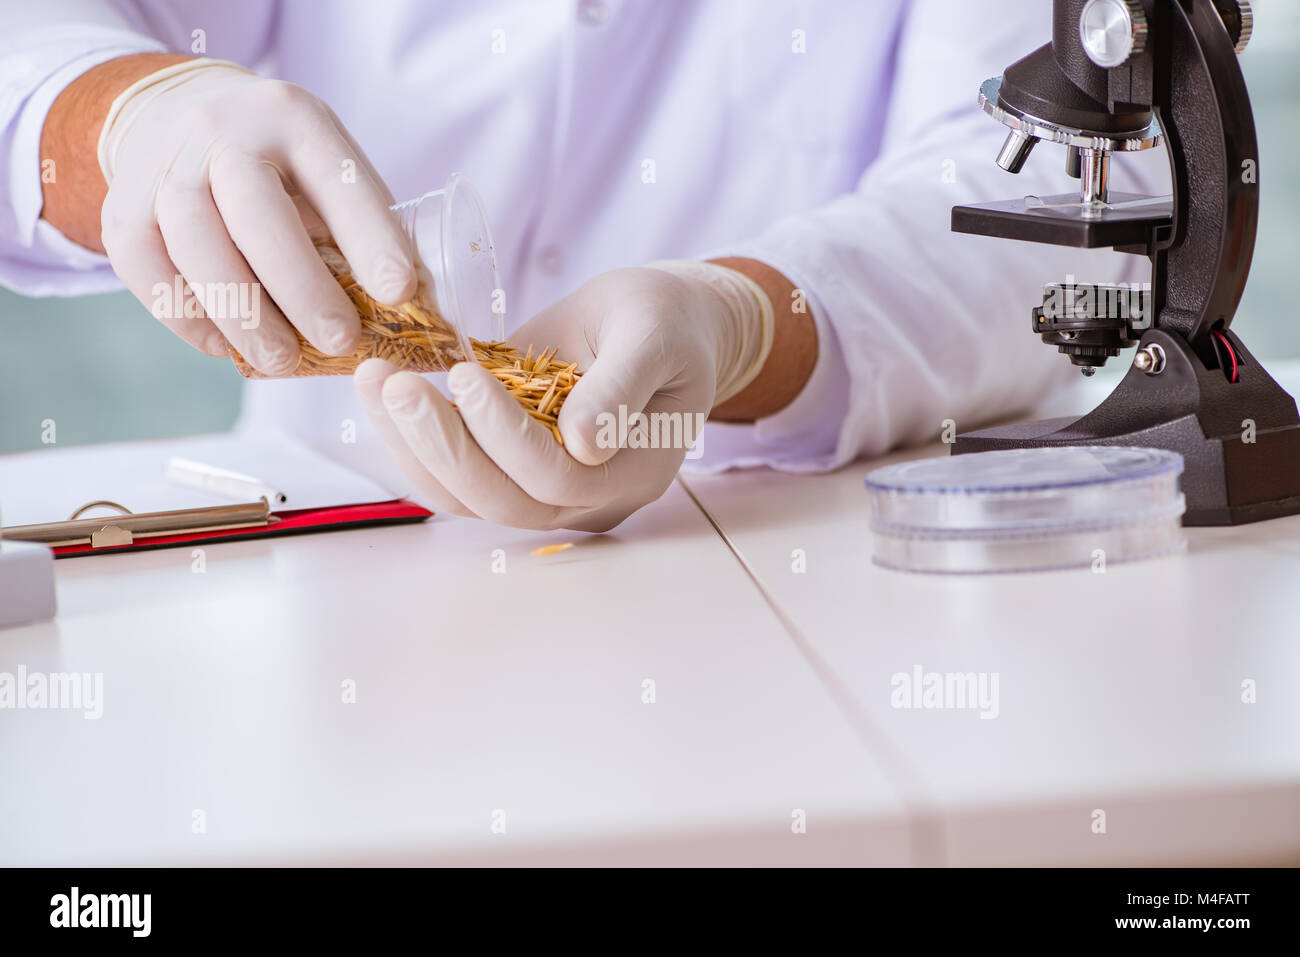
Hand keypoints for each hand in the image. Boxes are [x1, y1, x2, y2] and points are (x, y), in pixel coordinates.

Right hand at [98, 59, 415, 373]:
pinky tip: (226, 346)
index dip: (371, 239)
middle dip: (302, 288)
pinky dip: (189, 319)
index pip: (338, 180)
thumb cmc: (282, 169)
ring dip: (244, 316)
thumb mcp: (329, 171)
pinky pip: (148, 272)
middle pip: (257, 215)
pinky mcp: (123, 208)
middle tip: (339, 342)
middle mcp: (223, 133)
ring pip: (196, 247)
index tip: (400, 293)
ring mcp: (165, 167)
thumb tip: (419, 314)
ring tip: (282, 362)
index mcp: (295, 120)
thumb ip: (364, 231)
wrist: (180, 116)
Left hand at [354, 264, 771, 530]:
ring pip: (469, 498)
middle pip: (505, 501)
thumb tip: (583, 445)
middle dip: (444, 447)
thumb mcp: (653, 334)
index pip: (561, 477)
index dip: (508, 436)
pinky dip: (413, 443)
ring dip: (414, 447)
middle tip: (396, 385)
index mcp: (635, 469)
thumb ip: (622, 386)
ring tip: (375, 382)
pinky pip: (454, 478)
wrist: (656, 325)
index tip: (467, 375)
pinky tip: (382, 395)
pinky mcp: (510, 470)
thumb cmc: (665, 321)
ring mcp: (546, 490)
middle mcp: (589, 496)